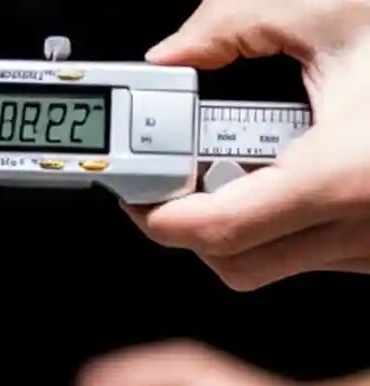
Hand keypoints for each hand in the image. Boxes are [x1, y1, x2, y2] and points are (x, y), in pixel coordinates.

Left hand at [125, 0, 369, 289]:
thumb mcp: (331, 13)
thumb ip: (232, 25)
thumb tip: (173, 53)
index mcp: (342, 177)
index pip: (213, 232)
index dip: (156, 214)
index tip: (133, 188)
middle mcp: (363, 229)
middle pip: (230, 263)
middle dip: (186, 224)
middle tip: (170, 175)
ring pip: (271, 264)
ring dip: (235, 223)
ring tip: (237, 160)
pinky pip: (313, 254)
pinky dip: (281, 222)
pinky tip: (289, 169)